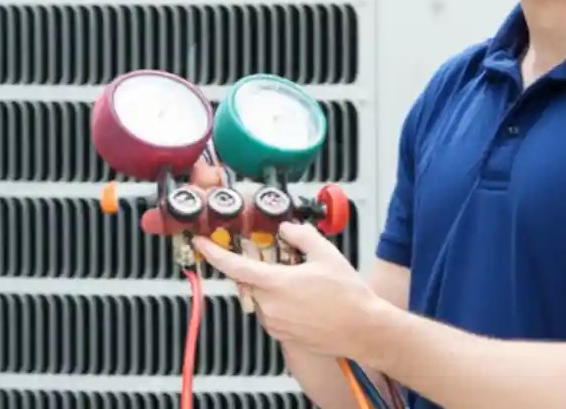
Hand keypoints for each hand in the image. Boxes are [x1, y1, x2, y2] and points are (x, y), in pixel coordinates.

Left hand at [192, 222, 385, 360]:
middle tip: (276, 260)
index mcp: (276, 284)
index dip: (214, 254)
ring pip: (260, 298)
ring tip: (298, 282)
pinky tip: (302, 299)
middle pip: (248, 282)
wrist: (363, 330)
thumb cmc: (348, 296)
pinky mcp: (283, 336)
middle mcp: (270, 307)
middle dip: (256, 269)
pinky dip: (278, 302)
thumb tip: (287, 228)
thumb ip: (301, 236)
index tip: (201, 243)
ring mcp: (275, 324)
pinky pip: (270, 314)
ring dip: (269, 287)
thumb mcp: (326, 255)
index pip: (235, 267)